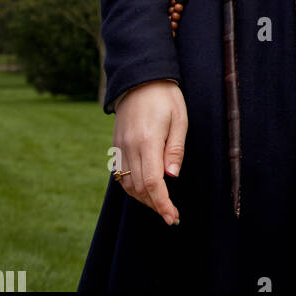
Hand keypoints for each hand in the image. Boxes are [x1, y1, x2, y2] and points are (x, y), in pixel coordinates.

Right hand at [111, 79, 186, 225]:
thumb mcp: (179, 119)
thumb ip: (175, 149)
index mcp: (148, 140)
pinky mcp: (116, 145)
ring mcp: (120, 146)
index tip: (172, 217)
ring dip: (143, 199)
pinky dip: (133, 187)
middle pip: (139, 188)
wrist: (140, 78)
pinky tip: (146, 189)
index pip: (153, 183)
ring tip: (160, 205)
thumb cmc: (165, 96)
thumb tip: (171, 177)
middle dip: (155, 205)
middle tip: (171, 215)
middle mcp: (130, 147)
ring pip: (127, 184)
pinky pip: (121, 174)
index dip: (162, 204)